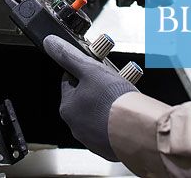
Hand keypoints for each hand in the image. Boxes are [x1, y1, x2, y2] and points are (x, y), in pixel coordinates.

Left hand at [42, 35, 136, 161]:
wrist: (139, 131)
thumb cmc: (115, 102)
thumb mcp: (91, 70)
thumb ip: (69, 56)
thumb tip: (51, 43)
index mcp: (68, 107)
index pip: (70, 81)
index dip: (84, 71)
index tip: (96, 68)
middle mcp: (76, 126)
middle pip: (85, 98)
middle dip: (98, 88)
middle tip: (113, 81)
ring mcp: (92, 139)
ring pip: (98, 113)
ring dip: (108, 104)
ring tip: (123, 96)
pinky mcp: (108, 148)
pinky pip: (110, 128)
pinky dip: (117, 120)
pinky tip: (126, 112)